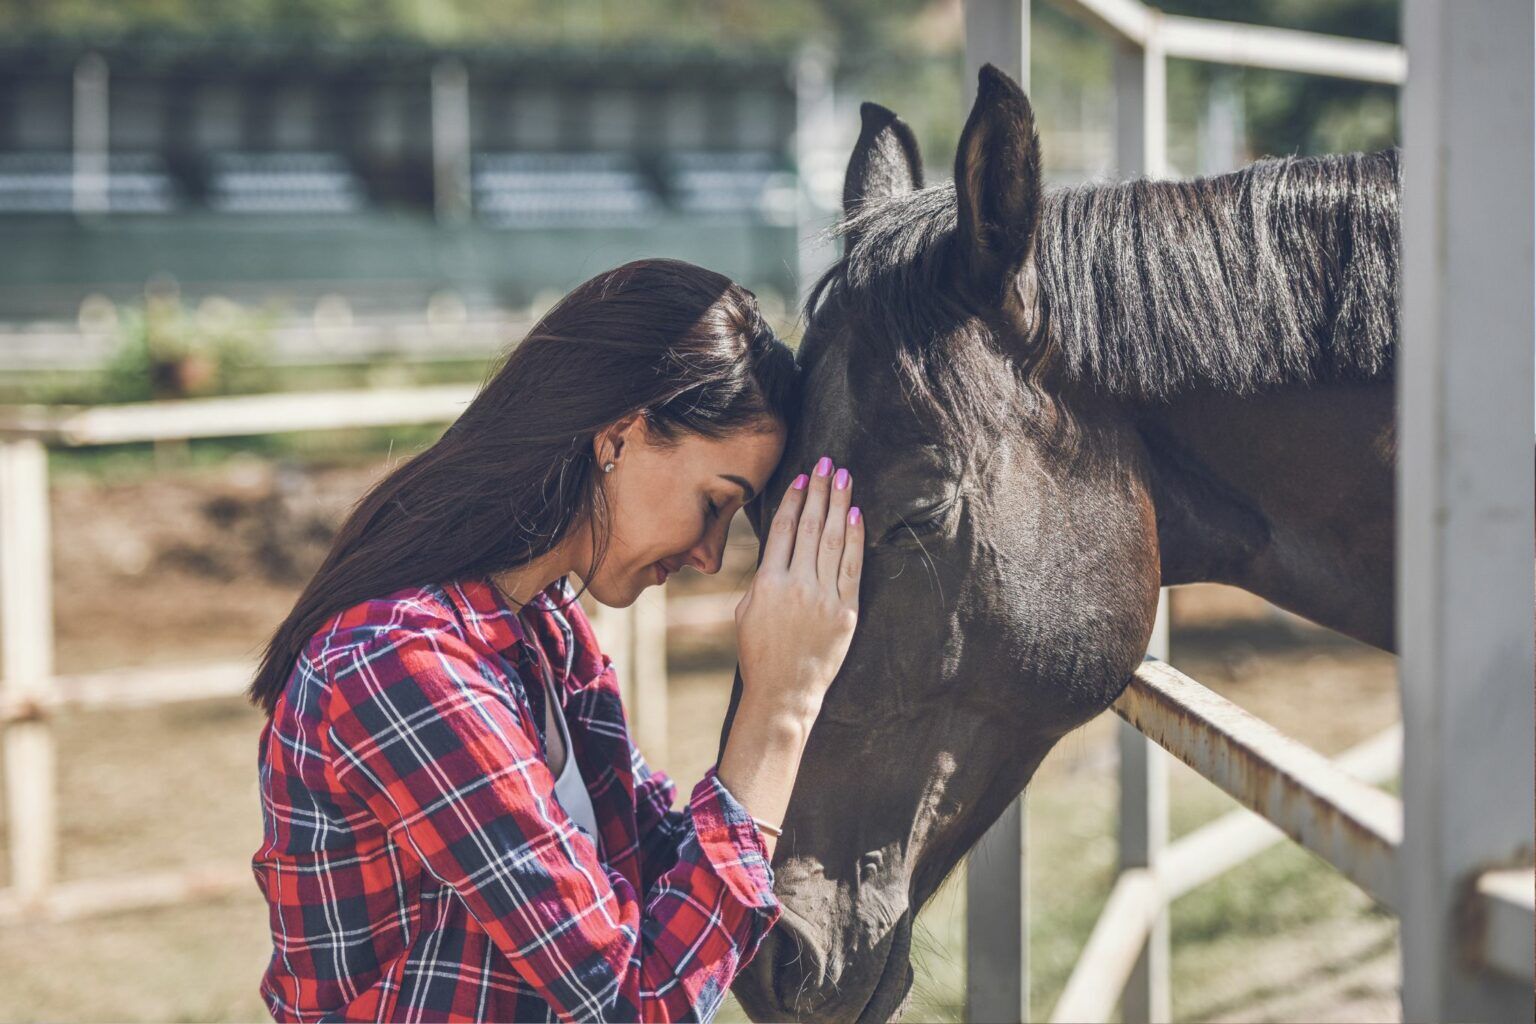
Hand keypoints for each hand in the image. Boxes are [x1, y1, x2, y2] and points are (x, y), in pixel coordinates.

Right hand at [733, 456, 863, 725]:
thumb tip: (781, 549)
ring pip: (834, 540)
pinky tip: (856, 514)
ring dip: (839, 504)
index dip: (795, 500)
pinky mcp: (845, 611)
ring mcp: (823, 598)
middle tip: (828, 462)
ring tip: (844, 477)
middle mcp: (797, 585)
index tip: (803, 476)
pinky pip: (852, 567)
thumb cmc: (759, 653)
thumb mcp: (747, 611)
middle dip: (820, 490)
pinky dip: (856, 539)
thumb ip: (763, 578)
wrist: (783, 693)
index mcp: (767, 582)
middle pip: (812, 526)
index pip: (784, 529)